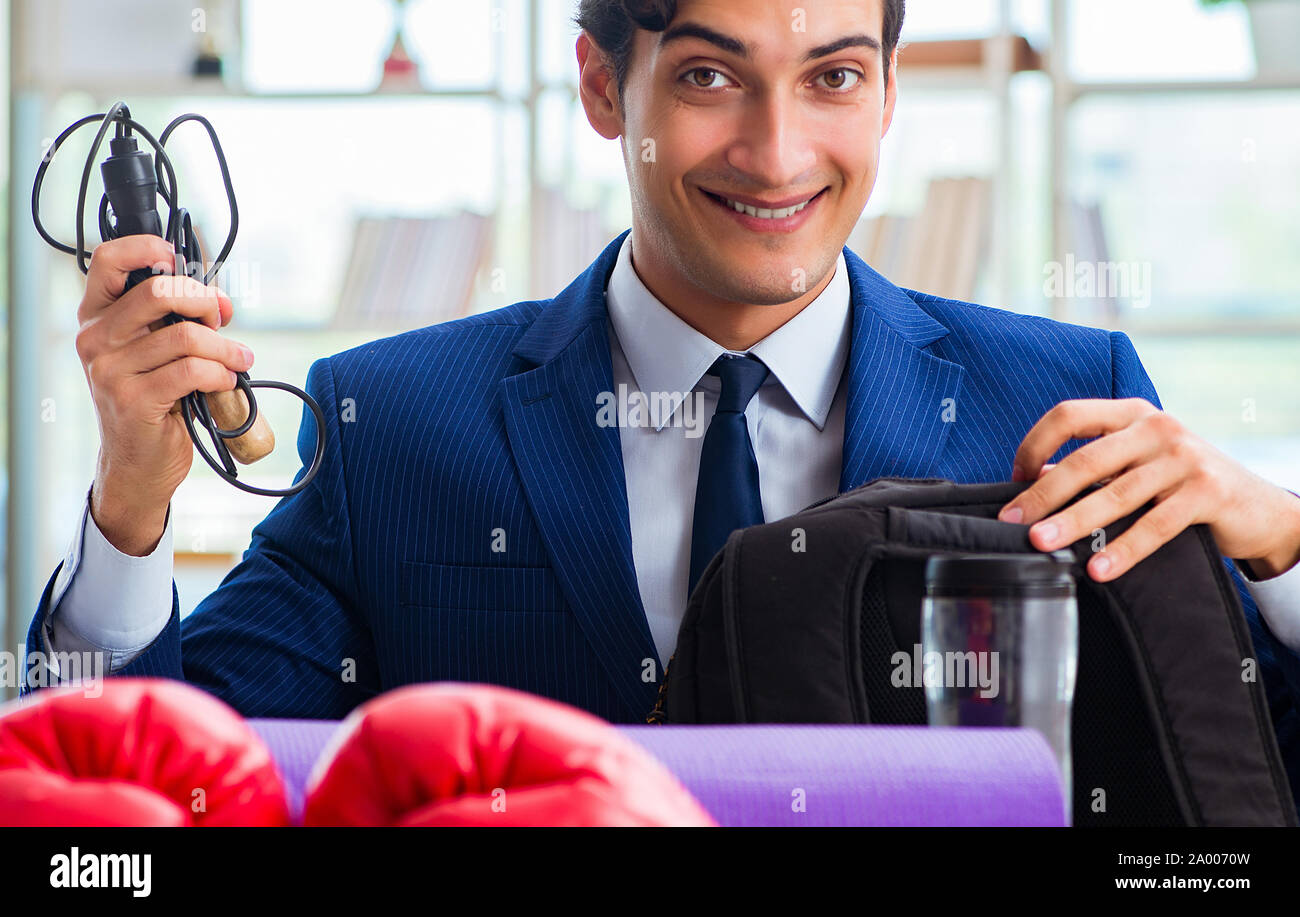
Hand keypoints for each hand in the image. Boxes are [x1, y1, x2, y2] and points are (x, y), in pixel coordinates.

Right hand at [76, 235, 254, 554]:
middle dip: (205, 302)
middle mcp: (95, 339)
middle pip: (160, 291)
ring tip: (239, 360)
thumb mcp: (157, 351)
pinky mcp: (134, 400)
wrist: (139, 462)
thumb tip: (218, 298)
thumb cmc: (155, 400)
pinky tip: (226, 381)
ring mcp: (110, 371)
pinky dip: (221, 373)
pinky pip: (192, 371)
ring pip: (185, 336)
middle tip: (222, 321)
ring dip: (225, 347)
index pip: (110, 260)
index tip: (181, 260)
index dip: (149, 247)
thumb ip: (175, 319)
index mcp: (97, 317)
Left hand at [996, 398, 1299, 582]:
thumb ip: (1093, 467)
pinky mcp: (1207, 491)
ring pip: (1116, 494)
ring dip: (1073, 522)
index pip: (1068, 415)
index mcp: (1131, 414)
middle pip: (1085, 460)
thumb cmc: (1180, 483)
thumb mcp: (1136, 463)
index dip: (1034, 445)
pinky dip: (1122, 550)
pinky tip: (1097, 569)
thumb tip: (1033, 483)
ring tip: (1042, 544)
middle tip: (1013, 522)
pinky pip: (1154, 525)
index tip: (1013, 479)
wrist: (1257, 506)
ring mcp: (1184, 457)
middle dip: (1042, 494)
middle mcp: (1156, 427)